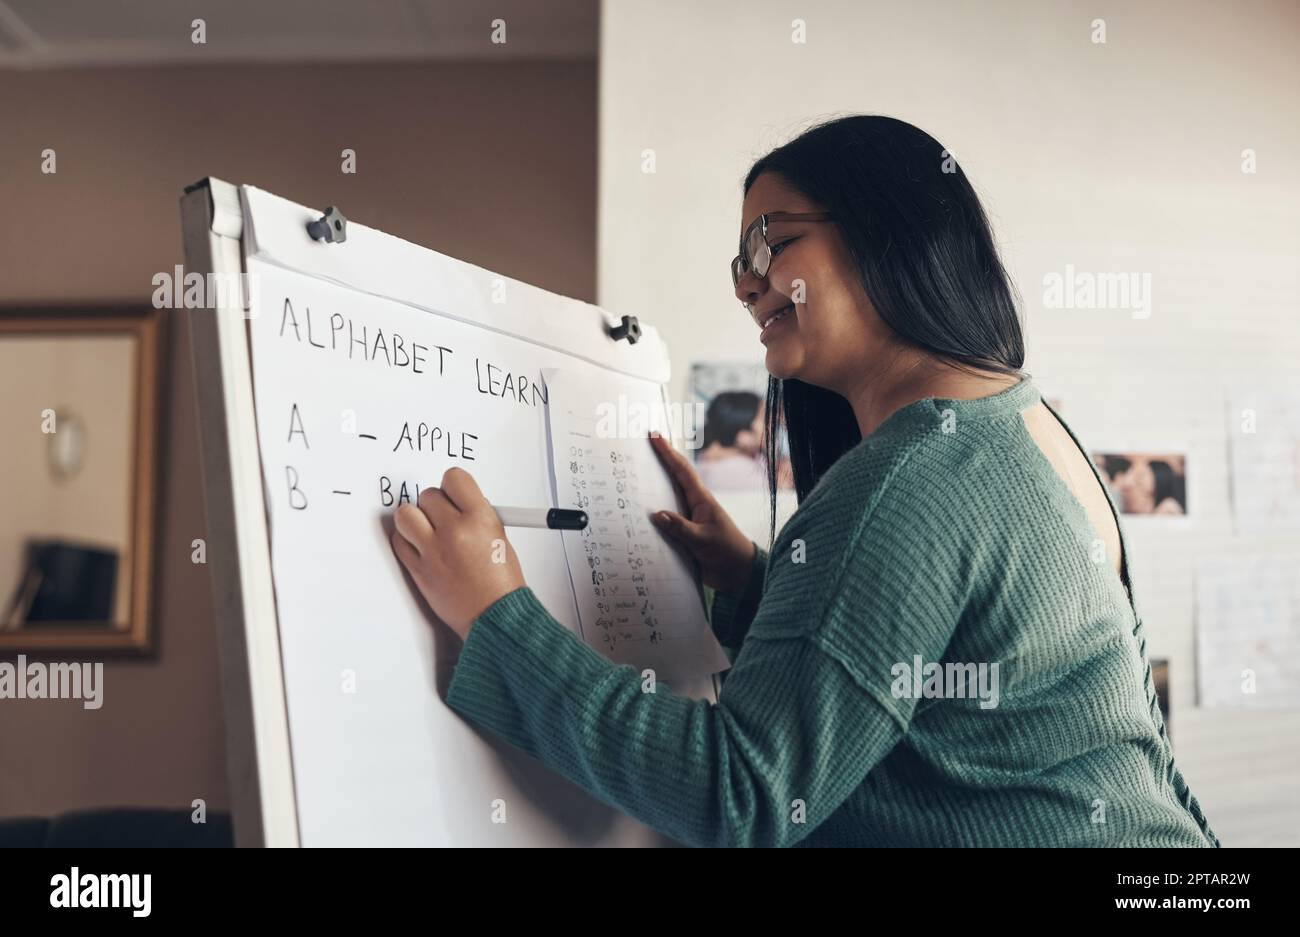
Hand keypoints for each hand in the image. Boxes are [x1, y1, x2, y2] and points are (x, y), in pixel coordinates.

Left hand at [390, 467, 524, 640]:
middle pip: (428, 495)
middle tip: (444, 518)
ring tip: (426, 530)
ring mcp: (433, 550)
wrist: (495, 617)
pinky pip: (399, 542)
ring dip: (415, 519)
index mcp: (480, 519)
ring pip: (406, 514)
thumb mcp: (500, 537)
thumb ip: (477, 515)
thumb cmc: (501, 583)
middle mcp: (454, 531)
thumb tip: (457, 502)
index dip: (452, 486)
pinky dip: (407, 542)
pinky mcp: (418, 569)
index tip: (453, 494)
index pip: (453, 478)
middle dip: (435, 505)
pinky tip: (420, 547)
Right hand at [648, 432, 757, 594]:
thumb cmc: (726, 551)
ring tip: (633, 475)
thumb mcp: (703, 540)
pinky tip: (639, 514)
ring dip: (652, 487)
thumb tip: (656, 514)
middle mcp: (693, 505)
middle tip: (640, 446)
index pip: (681, 471)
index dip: (667, 452)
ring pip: (667, 498)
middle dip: (658, 461)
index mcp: (701, 500)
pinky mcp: (684, 533)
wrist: (736, 573)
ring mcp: (688, 518)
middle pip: (673, 478)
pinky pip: (666, 519)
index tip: (654, 435)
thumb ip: (681, 528)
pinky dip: (653, 514)